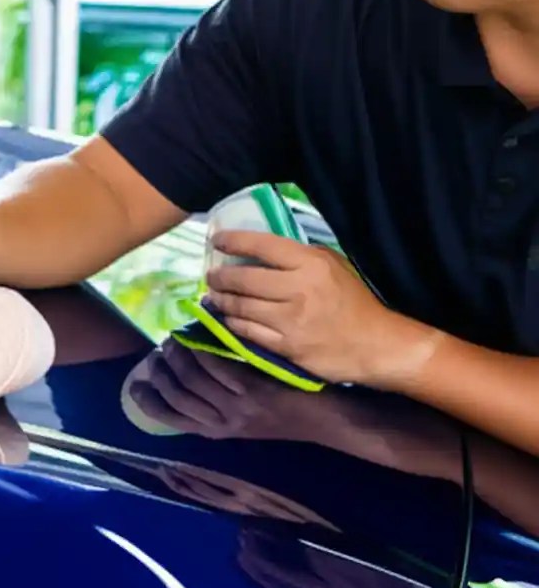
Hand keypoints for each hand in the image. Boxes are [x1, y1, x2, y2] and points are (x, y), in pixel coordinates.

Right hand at [128, 340, 343, 440]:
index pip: (166, 417)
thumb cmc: (282, 416)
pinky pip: (218, 364)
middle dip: (161, 366)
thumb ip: (212, 407)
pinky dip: (205, 346)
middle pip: (174, 392)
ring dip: (180, 351)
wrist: (326, 422)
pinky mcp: (254, 390)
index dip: (145, 398)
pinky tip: (204, 333)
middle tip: (162, 346)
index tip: (137, 380)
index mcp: (214, 433)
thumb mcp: (241, 422)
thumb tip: (181, 378)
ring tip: (179, 335)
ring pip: (192, 375)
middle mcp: (220, 423)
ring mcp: (237, 407)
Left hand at [205, 231, 439, 386]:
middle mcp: (297, 290)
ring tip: (214, 295)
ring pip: (241, 307)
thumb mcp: (334, 266)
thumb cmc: (354, 301)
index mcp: (310, 264)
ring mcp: (290, 320)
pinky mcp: (286, 347)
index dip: (234, 241)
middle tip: (211, 276)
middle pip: (244, 279)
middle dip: (220, 277)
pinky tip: (227, 317)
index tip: (217, 240)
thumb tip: (263, 250)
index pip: (263, 246)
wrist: (375, 344)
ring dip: (221, 300)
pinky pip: (248, 332)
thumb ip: (301, 256)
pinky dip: (232, 323)